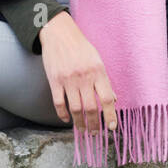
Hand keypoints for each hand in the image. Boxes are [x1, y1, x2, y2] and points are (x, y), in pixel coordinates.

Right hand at [38, 11, 116, 134]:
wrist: (59, 33)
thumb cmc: (81, 48)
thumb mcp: (97, 60)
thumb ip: (104, 81)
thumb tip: (113, 100)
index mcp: (98, 71)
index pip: (106, 98)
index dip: (110, 115)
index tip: (111, 127)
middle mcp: (84, 77)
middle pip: (90, 107)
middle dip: (94, 124)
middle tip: (95, 133)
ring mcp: (68, 79)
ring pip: (75, 109)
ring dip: (79, 123)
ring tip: (82, 130)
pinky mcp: (54, 81)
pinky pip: (59, 103)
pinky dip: (63, 114)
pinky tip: (67, 119)